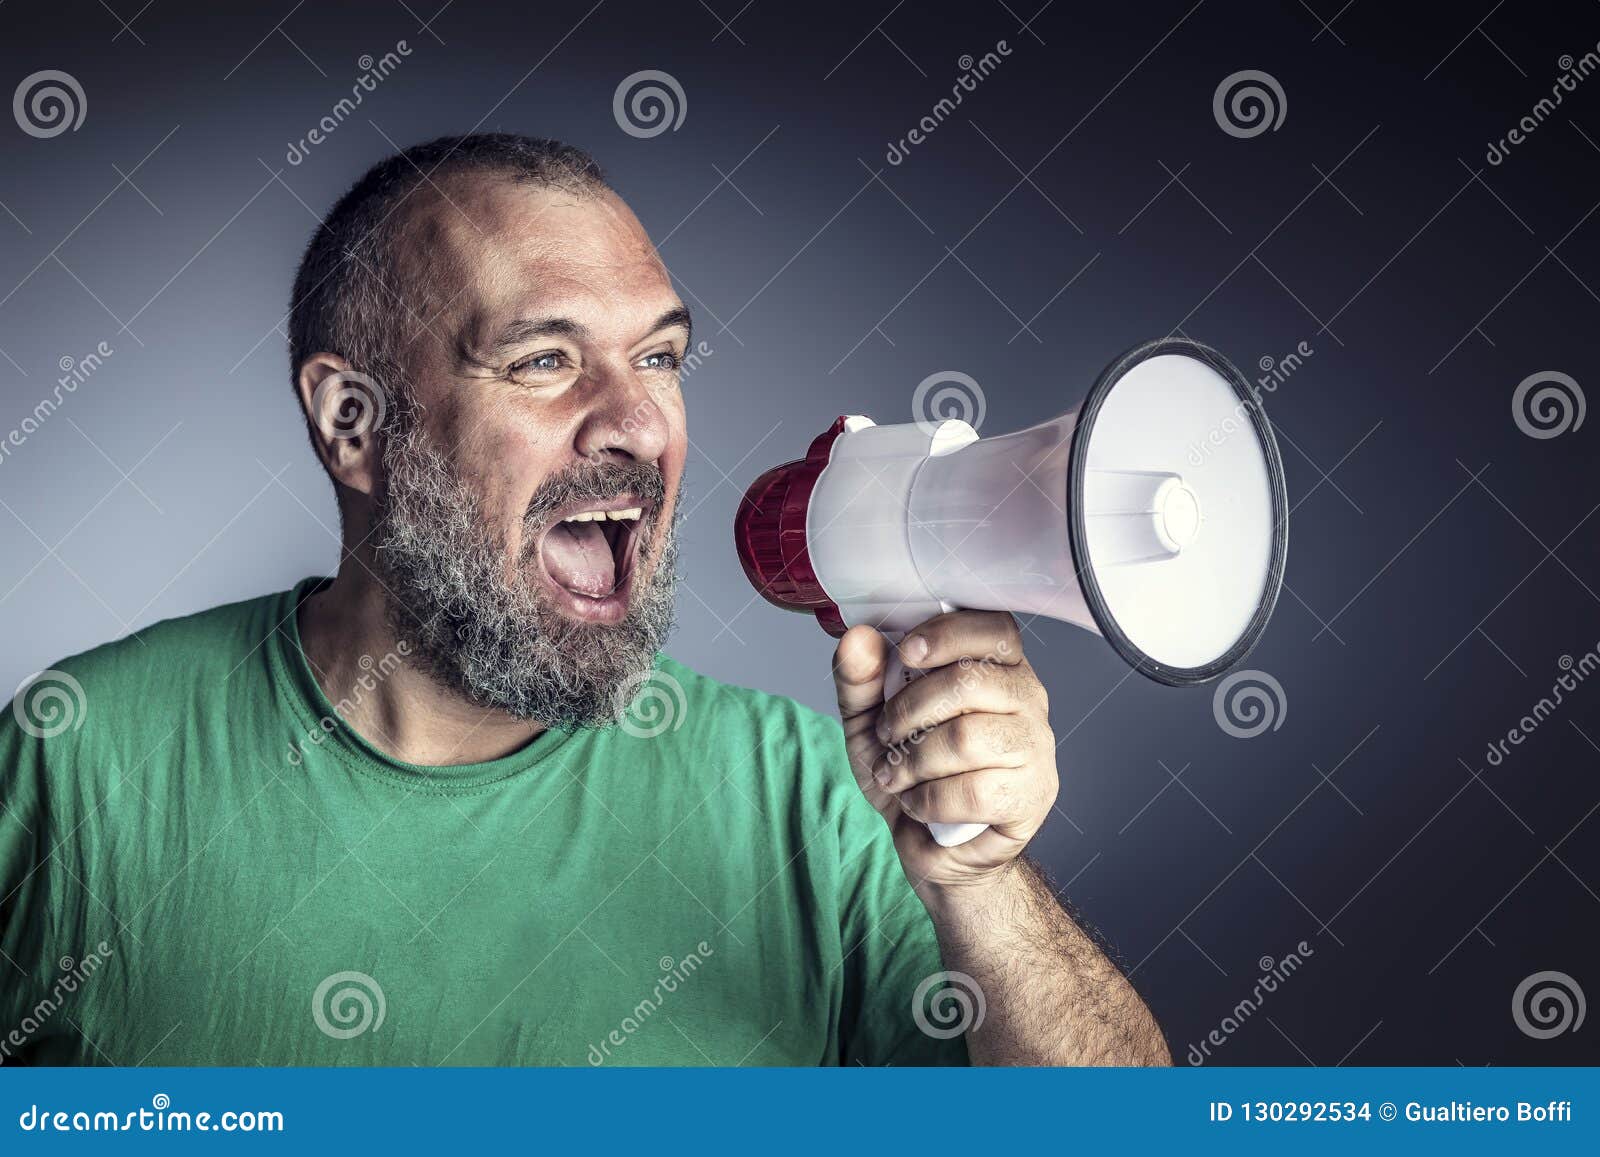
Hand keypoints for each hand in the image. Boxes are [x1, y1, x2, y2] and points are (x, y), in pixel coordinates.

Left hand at [832, 610, 1058, 889]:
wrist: (935, 848)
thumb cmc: (910, 773)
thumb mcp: (870, 722)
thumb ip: (860, 678)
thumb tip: (858, 637)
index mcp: (995, 665)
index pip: (993, 626)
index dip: (948, 634)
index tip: (906, 653)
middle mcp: (1026, 697)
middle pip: (970, 681)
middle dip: (910, 710)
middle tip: (887, 734)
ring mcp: (1034, 746)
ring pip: (967, 738)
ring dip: (915, 761)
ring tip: (898, 776)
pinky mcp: (1032, 794)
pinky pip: (974, 790)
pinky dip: (931, 800)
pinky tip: (920, 804)